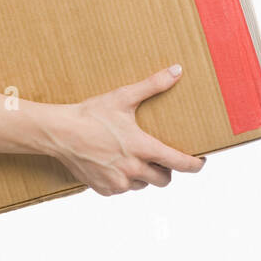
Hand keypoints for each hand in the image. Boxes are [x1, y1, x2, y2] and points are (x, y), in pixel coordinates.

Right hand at [47, 65, 206, 195]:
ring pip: (142, 185)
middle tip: (158, 157)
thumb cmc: (91, 114)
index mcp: (142, 148)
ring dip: (142, 175)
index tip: (200, 161)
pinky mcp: (105, 189)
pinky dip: (122, 179)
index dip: (195, 165)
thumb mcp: (123, 97)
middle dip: (165, 170)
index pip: (179, 163)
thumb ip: (153, 85)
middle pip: (163, 180)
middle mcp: (133, 169)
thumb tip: (177, 71)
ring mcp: (118, 182)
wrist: (59, 132)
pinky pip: (122, 189)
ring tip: (131, 157)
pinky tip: (113, 163)